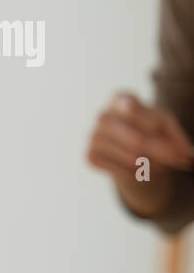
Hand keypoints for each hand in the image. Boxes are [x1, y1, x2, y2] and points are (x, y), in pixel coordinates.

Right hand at [87, 92, 192, 215]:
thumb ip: (176, 137)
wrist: (124, 142)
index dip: (149, 122)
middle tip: (182, 162)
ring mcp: (93, 136)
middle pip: (138, 141)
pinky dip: (139, 173)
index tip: (157, 129)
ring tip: (163, 165)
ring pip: (133, 158)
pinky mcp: (89, 156)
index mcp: (120, 99)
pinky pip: (122, 171)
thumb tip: (187, 158)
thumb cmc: (148, 127)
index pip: (132, 109)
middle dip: (164, 154)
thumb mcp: (166, 124)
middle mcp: (102, 116)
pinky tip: (143, 168)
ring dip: (156, 165)